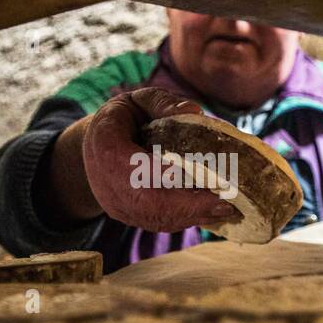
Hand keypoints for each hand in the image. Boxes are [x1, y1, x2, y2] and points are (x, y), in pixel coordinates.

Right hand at [79, 88, 239, 232]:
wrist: (95, 147)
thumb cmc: (123, 118)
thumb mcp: (139, 100)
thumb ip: (163, 103)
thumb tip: (194, 110)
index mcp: (106, 145)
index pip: (130, 164)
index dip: (158, 172)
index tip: (193, 175)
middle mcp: (106, 180)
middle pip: (146, 201)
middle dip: (188, 205)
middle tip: (226, 203)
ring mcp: (115, 203)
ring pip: (153, 217)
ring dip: (192, 216)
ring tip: (227, 211)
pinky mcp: (127, 216)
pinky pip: (156, 223)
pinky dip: (185, 220)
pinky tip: (212, 215)